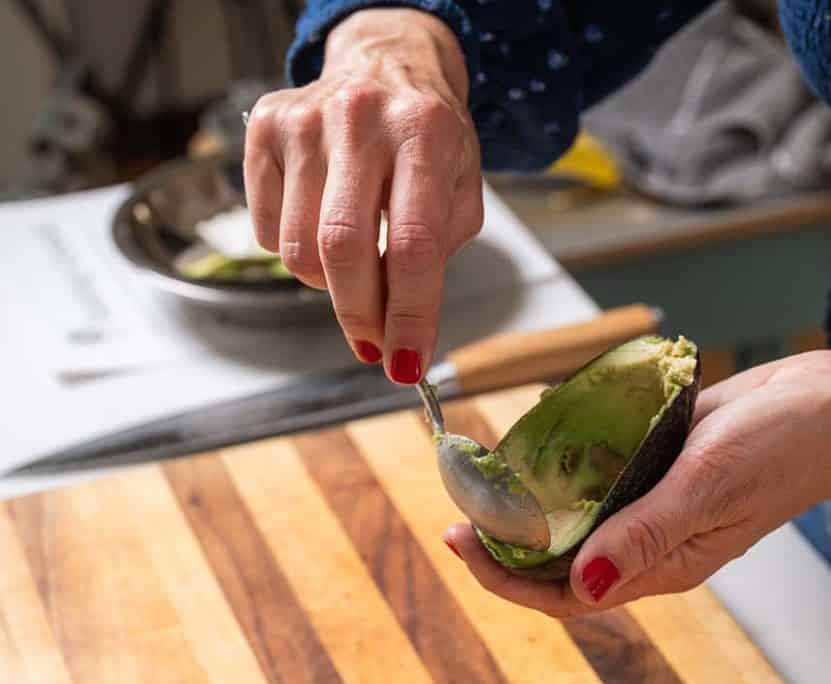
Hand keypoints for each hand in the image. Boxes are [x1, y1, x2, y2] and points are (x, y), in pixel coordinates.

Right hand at [244, 8, 482, 382]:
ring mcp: (305, 119)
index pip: (413, 246)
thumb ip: (437, 256)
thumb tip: (402, 334)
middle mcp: (360, 118)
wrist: (385, 65)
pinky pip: (267, 231)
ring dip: (328, 285)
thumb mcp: (459, 190)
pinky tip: (318, 224)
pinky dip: (293, 250)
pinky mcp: (265, 126)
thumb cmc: (427, 140)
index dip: (409, 316)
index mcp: (424, 132)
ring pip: (298, 250)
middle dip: (360, 314)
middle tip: (374, 343)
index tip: (406, 364)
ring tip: (353, 266)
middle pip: (343, 249)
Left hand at [446, 350, 830, 615]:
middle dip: (505, 543)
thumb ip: (644, 535)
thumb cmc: (786, 447)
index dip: (507, 576)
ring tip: (485, 478)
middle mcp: (651, 544)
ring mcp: (656, 507)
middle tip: (458, 505)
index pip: (566, 593)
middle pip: (561, 562)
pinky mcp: (662, 469)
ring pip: (577, 522)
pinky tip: (538, 444)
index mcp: (662, 566)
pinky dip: (567, 468)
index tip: (461, 541)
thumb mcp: (708, 488)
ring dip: (531, 507)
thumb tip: (582, 585)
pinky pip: (602, 480)